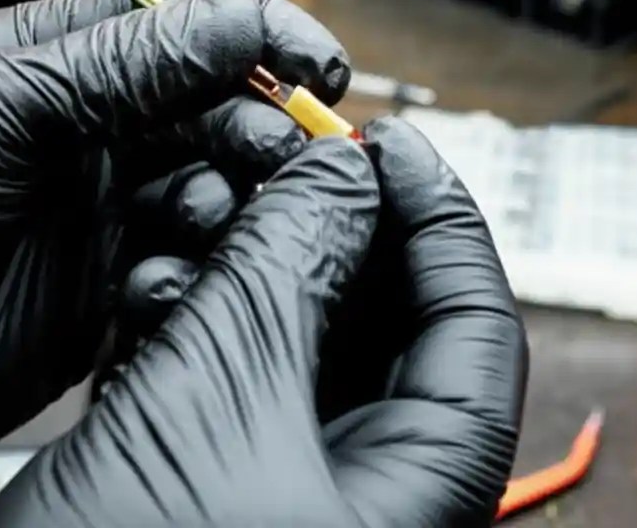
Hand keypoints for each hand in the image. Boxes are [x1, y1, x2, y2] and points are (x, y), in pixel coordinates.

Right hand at [0, 118, 528, 526]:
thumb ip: (287, 272)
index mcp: (421, 491)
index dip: (441, 219)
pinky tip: (160, 287)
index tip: (393, 145)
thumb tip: (344, 177)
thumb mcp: (219, 403)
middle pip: (390, 323)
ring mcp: (294, 483)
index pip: (476, 324)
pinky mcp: (223, 478)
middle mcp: (370, 487)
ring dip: (257, 268)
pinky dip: (205, 319)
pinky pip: (241, 377)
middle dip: (337, 231)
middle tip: (295, 159)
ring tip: (213, 212)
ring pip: (305, 343)